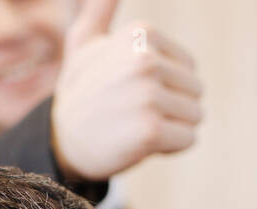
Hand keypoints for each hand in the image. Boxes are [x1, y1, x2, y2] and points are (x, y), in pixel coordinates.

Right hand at [51, 0, 202, 182]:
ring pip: (194, 116)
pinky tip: (140, 144)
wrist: (62, 143)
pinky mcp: (150, 131)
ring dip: (171, 127)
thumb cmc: (81, 92)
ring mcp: (147, 95)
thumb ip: (100, 12)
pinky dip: (170, 147)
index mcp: (140, 34)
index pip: (189, 67)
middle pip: (195, 91)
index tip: (130, 90)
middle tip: (132, 112)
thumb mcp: (84, 44)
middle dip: (172, 107)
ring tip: (135, 125)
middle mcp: (144, 60)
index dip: (166, 85)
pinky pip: (188, 139)